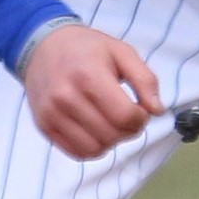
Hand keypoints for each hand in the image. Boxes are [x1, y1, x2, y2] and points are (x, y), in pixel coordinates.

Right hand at [21, 25, 162, 159]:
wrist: (41, 46)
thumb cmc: (86, 48)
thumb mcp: (121, 52)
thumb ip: (145, 80)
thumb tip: (157, 110)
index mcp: (88, 76)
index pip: (125, 116)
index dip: (140, 119)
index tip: (139, 110)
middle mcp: (66, 97)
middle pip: (111, 135)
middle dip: (128, 131)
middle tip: (128, 117)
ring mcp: (52, 114)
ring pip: (95, 149)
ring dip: (111, 142)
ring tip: (111, 124)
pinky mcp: (44, 126)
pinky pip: (77, 152)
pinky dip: (93, 148)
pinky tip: (96, 130)